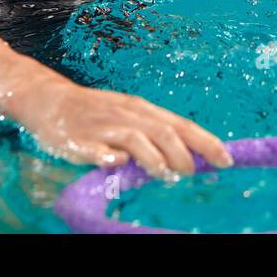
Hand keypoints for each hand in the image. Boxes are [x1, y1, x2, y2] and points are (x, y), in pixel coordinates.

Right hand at [13, 77, 233, 179]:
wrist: (50, 100)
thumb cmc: (96, 113)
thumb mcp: (129, 116)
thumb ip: (154, 134)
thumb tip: (188, 157)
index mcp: (142, 110)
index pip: (181, 124)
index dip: (205, 142)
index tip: (226, 160)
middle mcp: (128, 116)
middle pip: (164, 131)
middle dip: (183, 153)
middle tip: (193, 174)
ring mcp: (104, 127)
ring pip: (136, 138)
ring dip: (154, 158)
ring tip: (166, 175)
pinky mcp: (80, 139)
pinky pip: (96, 149)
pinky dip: (108, 156)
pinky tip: (117, 164)